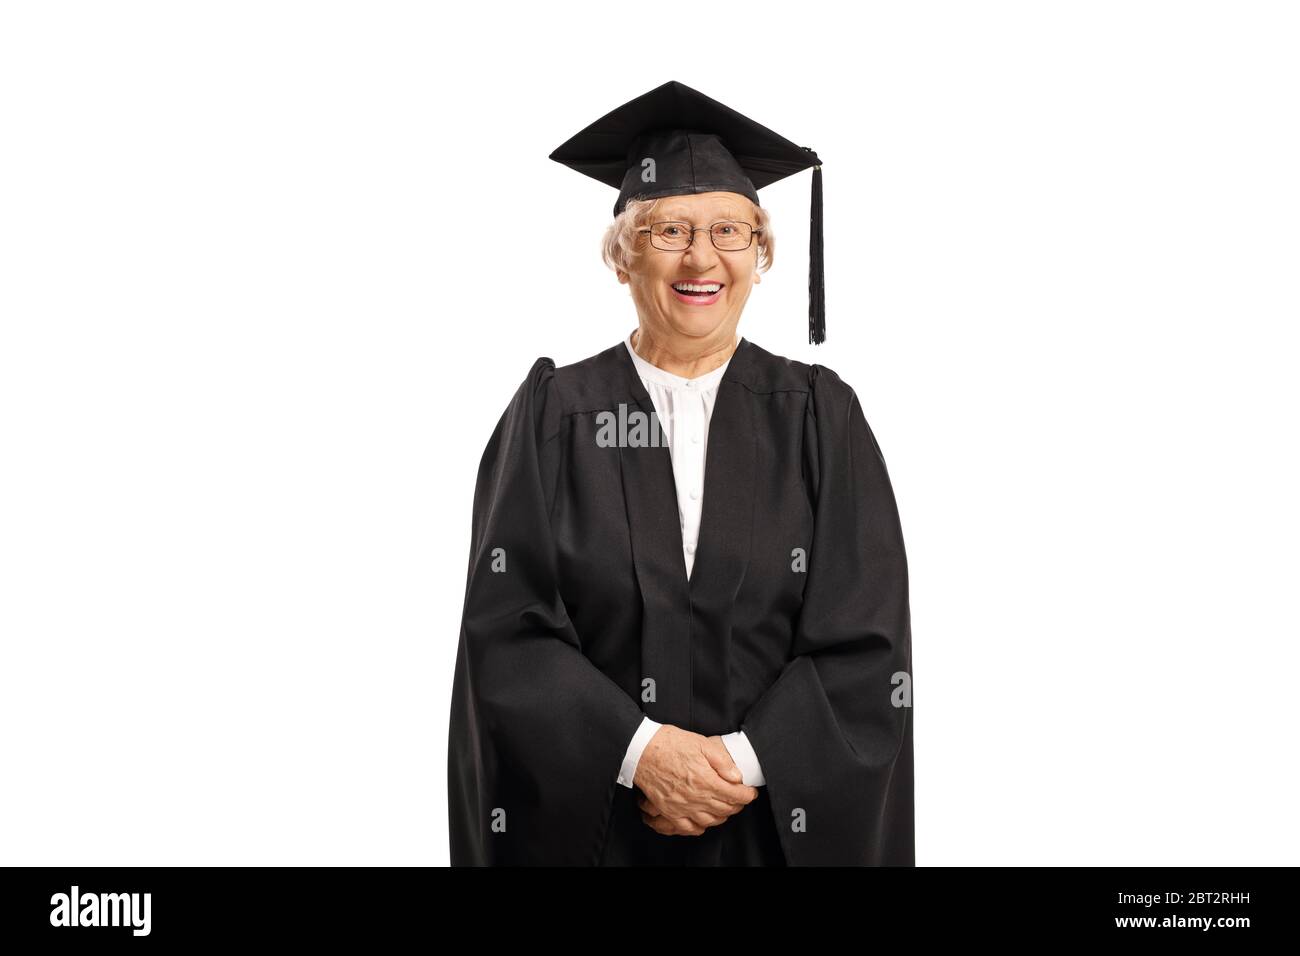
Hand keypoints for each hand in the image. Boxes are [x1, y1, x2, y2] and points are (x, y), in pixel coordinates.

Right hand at [633, 726, 757, 835]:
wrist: (642, 750)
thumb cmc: (669, 744)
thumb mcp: (701, 744)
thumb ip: (722, 762)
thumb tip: (736, 777)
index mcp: (706, 780)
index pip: (735, 795)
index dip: (747, 795)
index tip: (751, 792)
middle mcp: (696, 797)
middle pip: (725, 809)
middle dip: (737, 805)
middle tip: (740, 798)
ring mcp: (682, 807)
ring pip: (710, 819)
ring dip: (722, 816)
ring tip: (726, 808)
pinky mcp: (669, 810)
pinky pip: (688, 827)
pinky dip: (700, 827)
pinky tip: (704, 822)